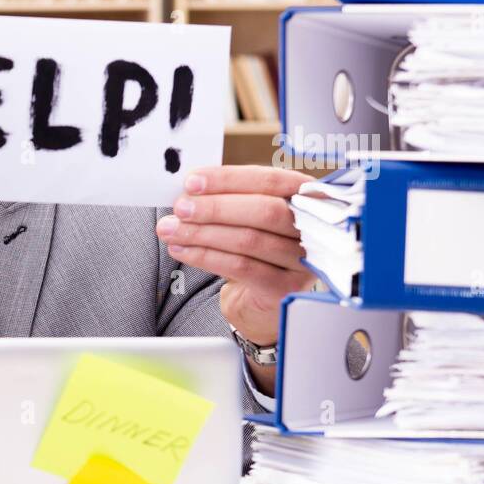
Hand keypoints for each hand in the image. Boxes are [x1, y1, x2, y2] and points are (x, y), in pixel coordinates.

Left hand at [155, 165, 316, 391]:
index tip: (192, 182)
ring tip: (171, 230)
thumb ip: (228, 202)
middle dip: (216, 208)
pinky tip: (182, 250)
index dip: (229, 179)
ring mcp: (302, 261)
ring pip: (249, 240)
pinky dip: (205, 256)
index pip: (270, 181)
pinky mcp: (285, 288)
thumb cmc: (255, 254)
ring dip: (203, 233)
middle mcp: (313, 229)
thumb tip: (188, 192)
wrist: (262, 303)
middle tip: (180, 208)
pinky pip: (240, 267)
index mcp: (306, 200)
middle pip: (264, 211)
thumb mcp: (247, 222)